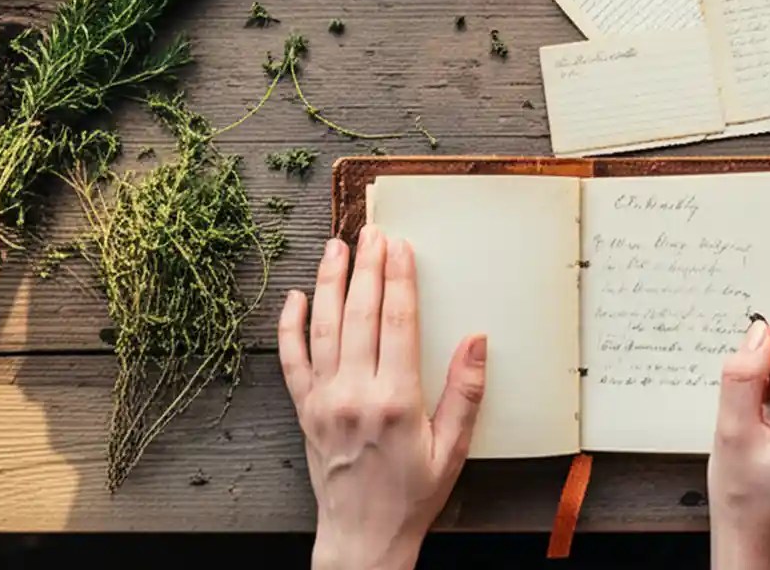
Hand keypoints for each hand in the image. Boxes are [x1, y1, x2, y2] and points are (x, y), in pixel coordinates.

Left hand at [278, 226, 487, 569]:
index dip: (399, 279)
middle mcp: (355, 394)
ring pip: (324, 327)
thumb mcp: (453, 449)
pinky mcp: (304, 411)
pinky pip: (291, 359)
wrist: (363, 538)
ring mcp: (324, 400)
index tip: (401, 247)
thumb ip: (466, 392)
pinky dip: (291, 326)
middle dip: (367, 268)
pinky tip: (296, 297)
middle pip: (360, 315)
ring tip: (336, 248)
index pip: (397, 323)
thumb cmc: (412, 496)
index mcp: (397, 400)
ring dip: (330, 283)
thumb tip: (478, 340)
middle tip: (373, 233)